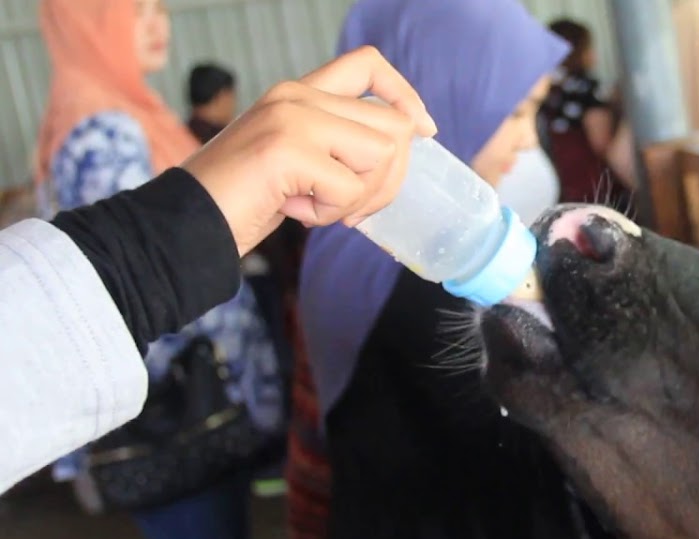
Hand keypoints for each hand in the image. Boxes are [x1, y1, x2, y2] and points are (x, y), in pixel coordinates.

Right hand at [182, 46, 437, 254]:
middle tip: (350, 209)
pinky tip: (295, 211)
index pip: (368, 64)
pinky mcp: (286, 150)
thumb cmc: (243, 200)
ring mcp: (292, 119)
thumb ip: (338, 143)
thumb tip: (404, 146)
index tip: (424, 129)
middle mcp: (296, 96)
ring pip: (381, 156)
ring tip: (316, 208)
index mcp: (298, 92)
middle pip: (393, 126)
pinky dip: (330, 213)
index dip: (405, 96)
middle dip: (387, 180)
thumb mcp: (298, 160)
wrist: (184, 224)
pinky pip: (350, 189)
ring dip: (359, 198)